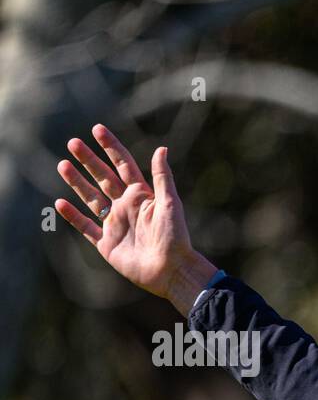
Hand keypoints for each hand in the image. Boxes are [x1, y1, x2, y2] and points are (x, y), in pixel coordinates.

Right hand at [54, 124, 215, 312]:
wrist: (172, 270)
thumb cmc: (175, 237)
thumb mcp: (170, 203)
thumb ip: (162, 177)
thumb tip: (162, 148)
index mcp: (141, 196)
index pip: (123, 166)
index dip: (111, 148)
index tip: (97, 129)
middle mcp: (126, 208)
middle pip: (103, 178)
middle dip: (89, 160)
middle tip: (73, 143)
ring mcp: (115, 225)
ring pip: (91, 198)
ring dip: (77, 182)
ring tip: (62, 165)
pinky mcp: (107, 244)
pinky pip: (86, 228)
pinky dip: (73, 216)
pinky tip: (60, 203)